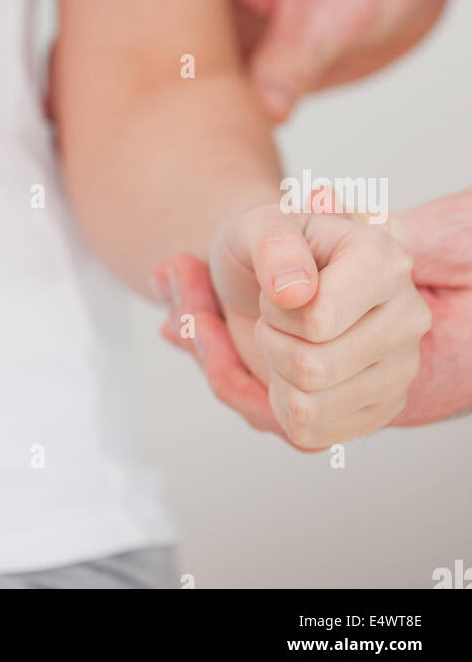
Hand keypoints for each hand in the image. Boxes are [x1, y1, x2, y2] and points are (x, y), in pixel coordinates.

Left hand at [155, 202, 431, 448]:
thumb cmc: (269, 249)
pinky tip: (286, 371)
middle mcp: (406, 317)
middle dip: (269, 341)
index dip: (275, 310)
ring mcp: (399, 369)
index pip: (318, 322)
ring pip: (307, 408)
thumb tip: (295, 291)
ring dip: (270, 374)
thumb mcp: (256, 227)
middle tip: (273, 314)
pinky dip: (278, 405)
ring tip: (281, 339)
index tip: (277, 286)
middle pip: (311, 370)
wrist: (271, 277)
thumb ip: (273, 245)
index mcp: (384, 261)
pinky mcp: (380, 410)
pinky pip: (308, 434)